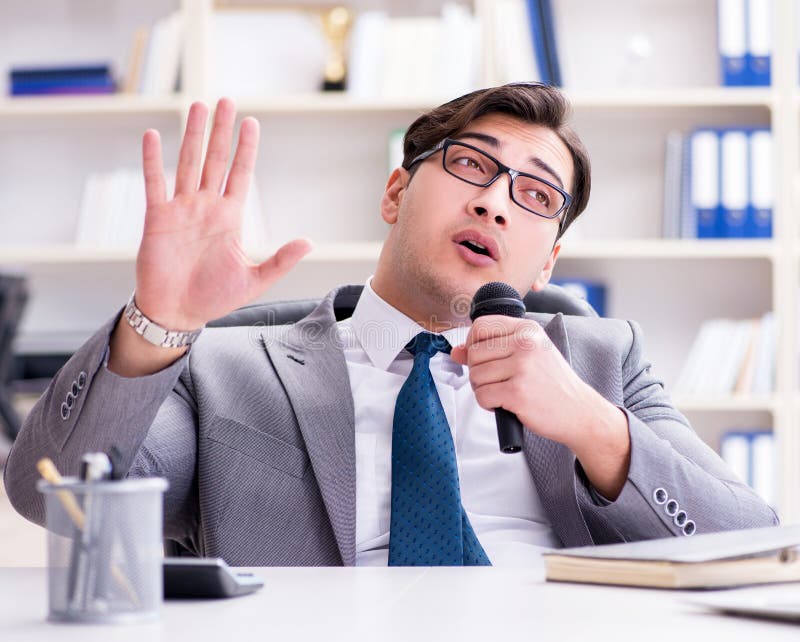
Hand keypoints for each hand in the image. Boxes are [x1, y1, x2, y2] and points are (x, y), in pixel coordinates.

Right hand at [135, 98, 311, 330]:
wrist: (178, 313)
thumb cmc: (215, 298)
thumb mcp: (255, 279)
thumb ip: (281, 260)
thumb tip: (310, 242)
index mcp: (230, 218)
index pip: (241, 174)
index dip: (247, 149)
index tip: (253, 123)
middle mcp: (206, 207)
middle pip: (216, 160)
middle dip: (223, 131)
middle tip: (227, 100)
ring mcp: (181, 209)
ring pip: (188, 163)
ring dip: (193, 135)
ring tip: (198, 105)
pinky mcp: (156, 218)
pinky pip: (154, 183)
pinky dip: (152, 160)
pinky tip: (153, 135)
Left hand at [451, 315, 630, 498]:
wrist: (579, 411)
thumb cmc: (552, 383)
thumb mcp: (527, 355)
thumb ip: (491, 349)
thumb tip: (456, 351)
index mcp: (527, 329)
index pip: (480, 326)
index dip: (472, 344)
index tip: (483, 358)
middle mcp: (525, 343)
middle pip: (474, 353)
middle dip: (478, 372)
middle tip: (497, 382)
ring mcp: (522, 367)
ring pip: (475, 376)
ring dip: (483, 389)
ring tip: (504, 392)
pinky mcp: (517, 392)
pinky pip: (482, 396)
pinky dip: (489, 404)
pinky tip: (506, 404)